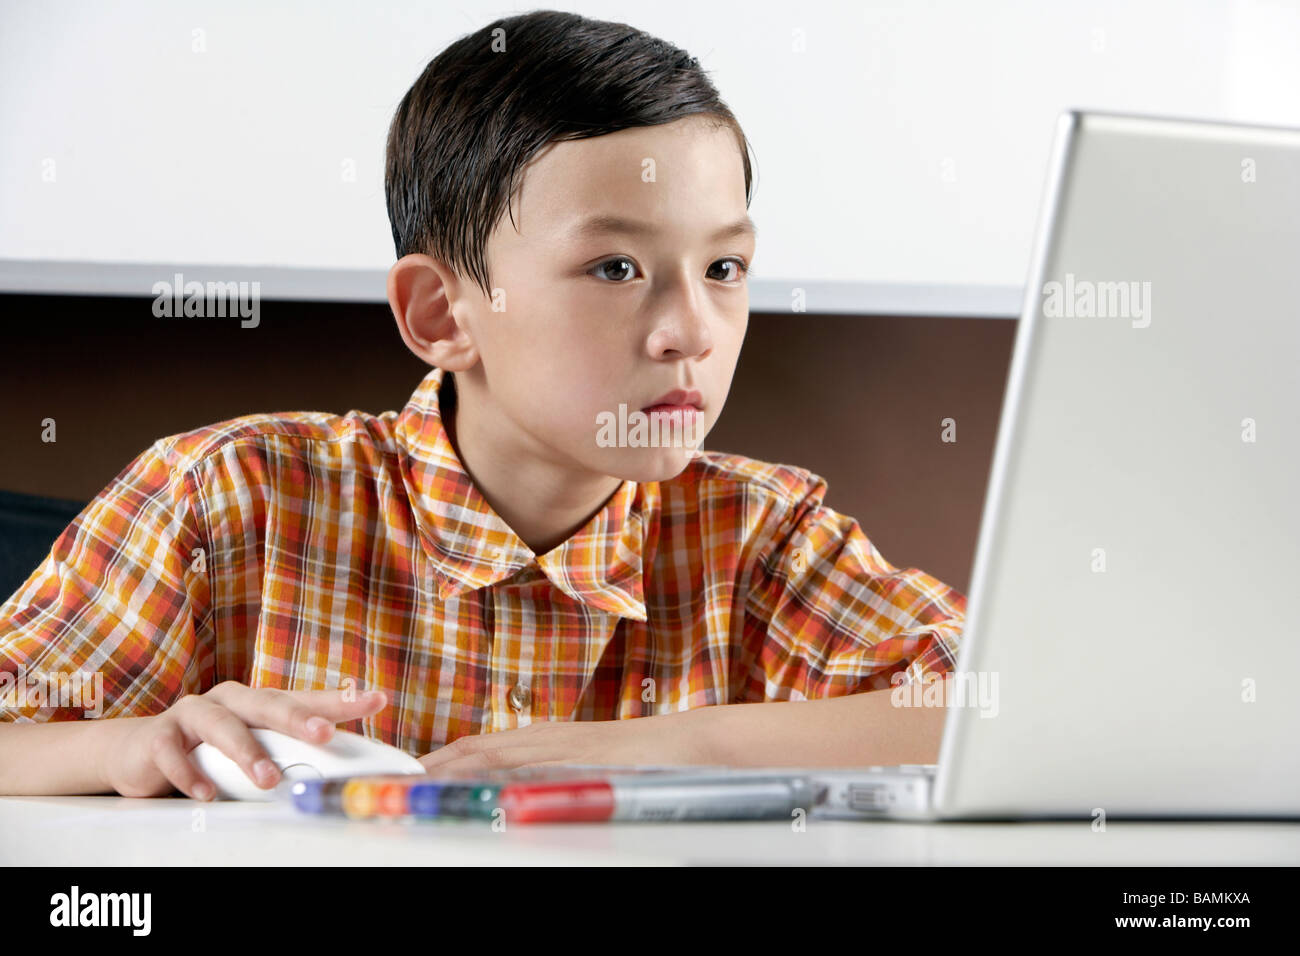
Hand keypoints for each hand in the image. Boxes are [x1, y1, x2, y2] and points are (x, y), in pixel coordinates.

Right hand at [98, 681, 387, 799]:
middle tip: (326, 734)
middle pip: (269, 704)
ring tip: (267, 779)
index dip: (341, 700)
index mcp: (259, 702)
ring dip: (247, 752)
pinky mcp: (159, 736)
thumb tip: (338, 776)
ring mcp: (194, 713)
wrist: (139, 753)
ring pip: (223, 725)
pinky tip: (207, 793)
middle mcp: (231, 700)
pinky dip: (191, 774)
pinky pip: (175, 753)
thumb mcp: (251, 750)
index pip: (306, 698)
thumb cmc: (207, 751)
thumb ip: (285, 757)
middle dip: (300, 719)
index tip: (377, 700)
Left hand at [417, 710, 718, 774]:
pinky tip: (466, 785)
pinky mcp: (575, 758)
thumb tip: (515, 800)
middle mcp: (544, 739)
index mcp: (542, 741)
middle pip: (471, 750)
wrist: (690, 745)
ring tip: (408, 783)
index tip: (400, 776)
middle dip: (427, 766)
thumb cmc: (643, 761)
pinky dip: (488, 774)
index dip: (435, 761)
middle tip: (386, 783)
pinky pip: (524, 768)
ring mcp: (558, 747)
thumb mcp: (584, 765)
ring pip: (489, 755)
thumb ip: (549, 776)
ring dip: (446, 768)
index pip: (475, 749)